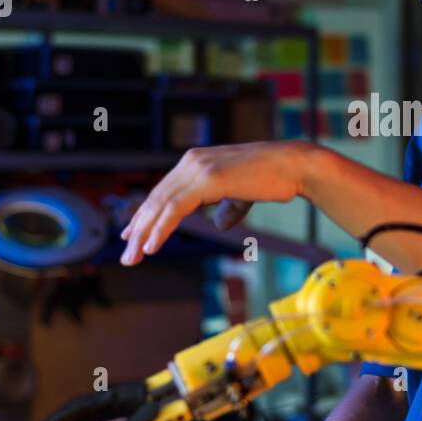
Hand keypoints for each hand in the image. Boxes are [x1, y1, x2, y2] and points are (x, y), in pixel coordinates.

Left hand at [120, 141, 317, 264]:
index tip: (131, 234)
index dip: (145, 215)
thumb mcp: (242, 194)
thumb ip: (227, 207)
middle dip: (138, 229)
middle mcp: (191, 162)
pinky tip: (151, 246)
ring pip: (161, 205)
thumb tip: (219, 224)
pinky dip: (161, 229)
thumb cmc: (273, 179)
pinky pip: (175, 208)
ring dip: (144, 234)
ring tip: (134, 257)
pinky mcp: (207, 179)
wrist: (293, 166)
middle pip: (156, 199)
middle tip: (128, 255)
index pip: (163, 192)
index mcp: (196, 163)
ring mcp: (198, 169)